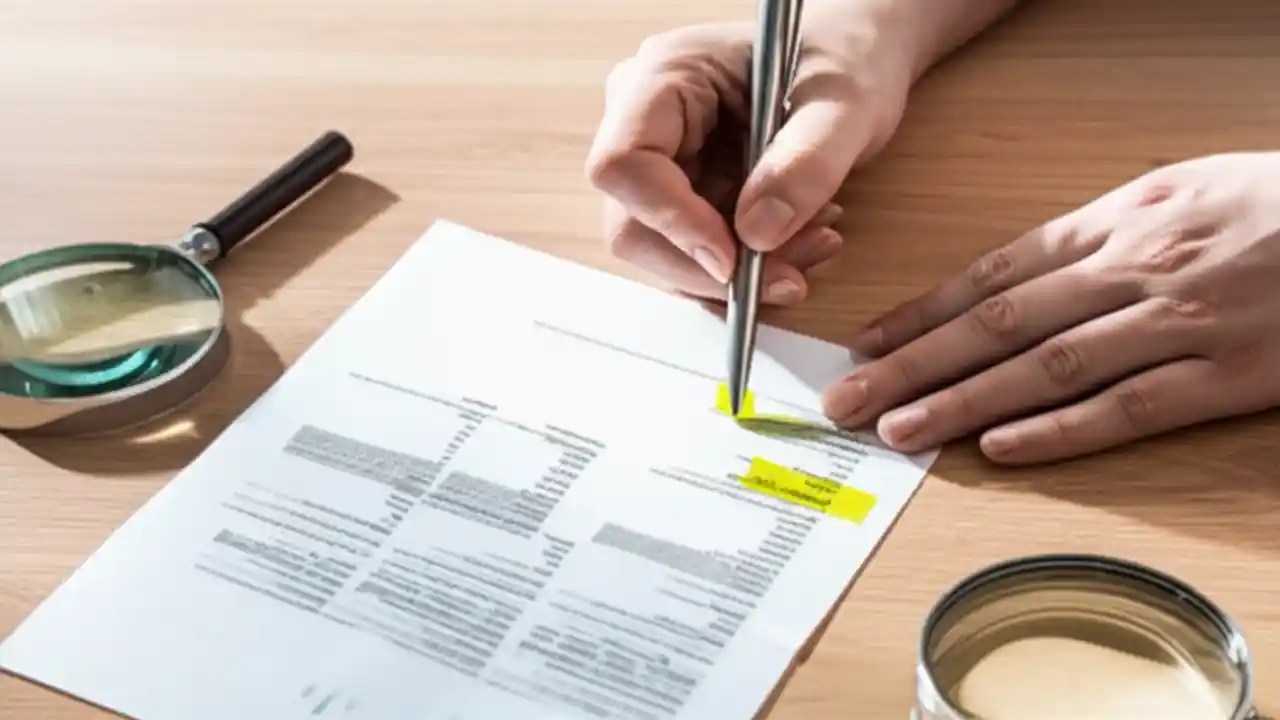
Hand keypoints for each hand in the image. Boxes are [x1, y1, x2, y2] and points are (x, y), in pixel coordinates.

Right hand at [585, 21, 908, 304]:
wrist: (854, 58)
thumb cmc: (843, 58)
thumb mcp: (844, 103)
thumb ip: (805, 162)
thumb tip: (757, 234)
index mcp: (663, 76)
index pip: (624, 165)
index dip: (670, 221)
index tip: (733, 259)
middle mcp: (643, 122)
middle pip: (635, 224)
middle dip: (713, 266)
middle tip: (789, 277)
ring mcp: (660, 163)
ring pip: (667, 252)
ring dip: (741, 271)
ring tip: (816, 241)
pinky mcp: (684, 196)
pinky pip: (696, 255)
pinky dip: (750, 266)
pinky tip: (801, 239)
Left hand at [822, 152, 1279, 463]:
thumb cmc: (1273, 201)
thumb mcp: (1177, 189)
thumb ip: (1097, 232)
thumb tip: (1017, 275)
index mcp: (1117, 220)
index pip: (994, 272)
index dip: (923, 311)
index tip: (868, 343)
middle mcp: (1134, 269)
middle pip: (1000, 322)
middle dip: (914, 363)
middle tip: (850, 397)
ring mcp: (1180, 322)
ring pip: (1048, 367)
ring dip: (965, 401)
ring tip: (900, 429)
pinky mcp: (1230, 374)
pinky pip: (1130, 407)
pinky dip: (1061, 431)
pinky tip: (1002, 450)